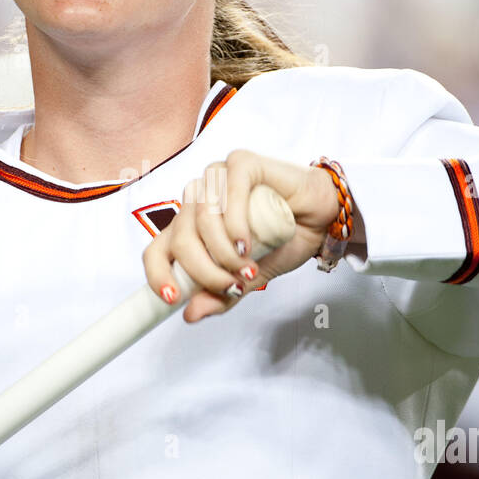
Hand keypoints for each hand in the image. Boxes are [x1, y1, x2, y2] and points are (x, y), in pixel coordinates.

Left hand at [141, 149, 345, 322]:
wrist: (322, 219)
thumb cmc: (285, 240)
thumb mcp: (249, 279)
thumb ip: (221, 295)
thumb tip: (189, 315)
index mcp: (189, 227)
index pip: (156, 250)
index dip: (157, 275)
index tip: (174, 298)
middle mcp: (197, 200)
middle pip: (180, 239)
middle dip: (205, 272)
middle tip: (232, 286)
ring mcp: (216, 178)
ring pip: (201, 218)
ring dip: (223, 252)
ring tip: (248, 267)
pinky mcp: (240, 163)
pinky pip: (228, 193)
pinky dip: (235, 224)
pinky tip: (247, 243)